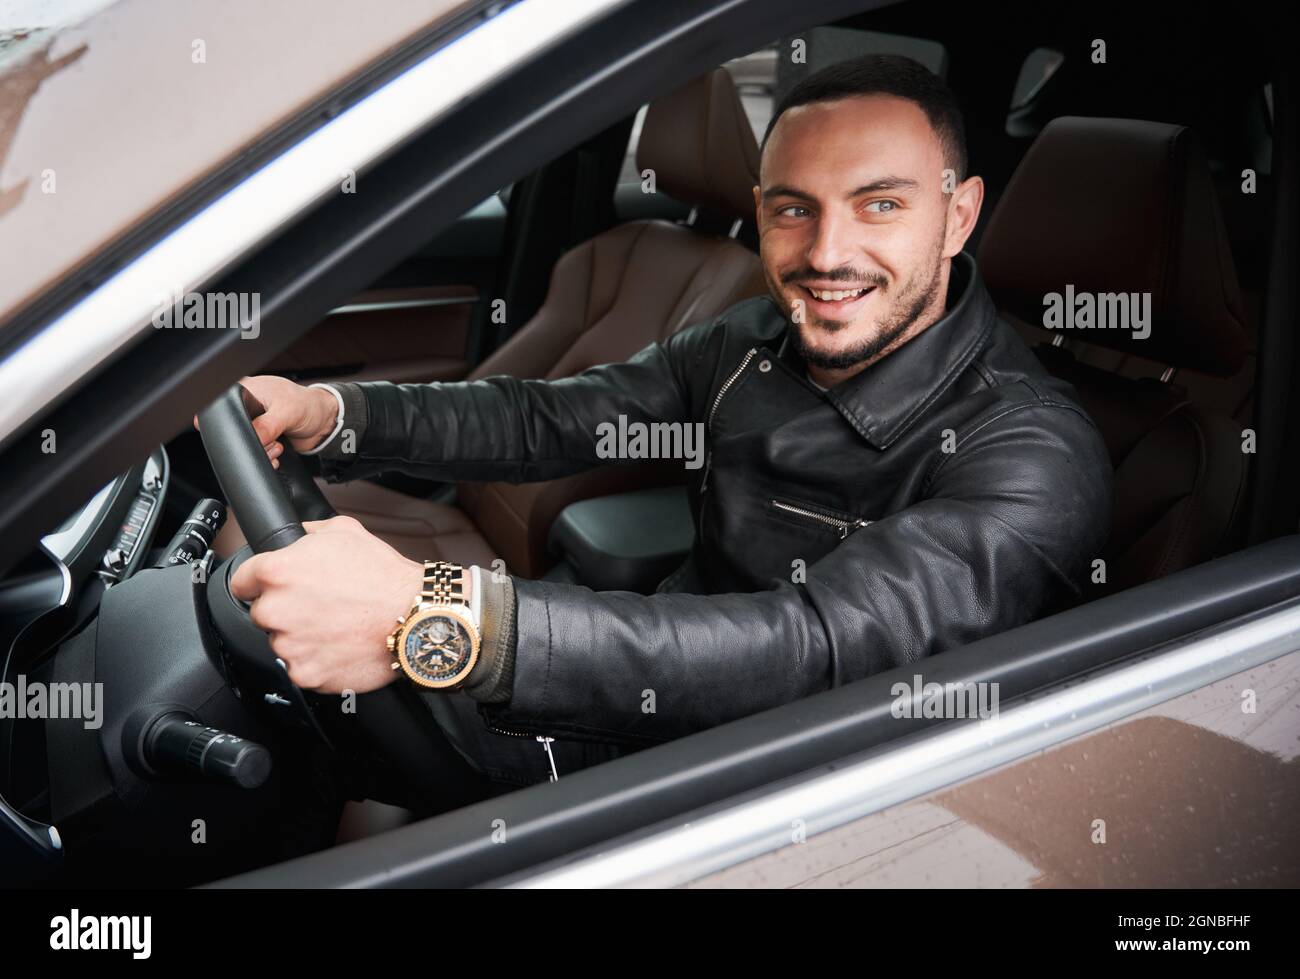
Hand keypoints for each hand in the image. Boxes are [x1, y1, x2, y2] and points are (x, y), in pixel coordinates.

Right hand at [192, 375, 337, 468]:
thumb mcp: (287, 411)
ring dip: (262, 452)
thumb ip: (267, 425)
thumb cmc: (309, 406)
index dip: (233, 424)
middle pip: (234, 430)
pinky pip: (254, 452)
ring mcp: (252, 422)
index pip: (226, 408)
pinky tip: (276, 452)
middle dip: (254, 442)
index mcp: (245, 389)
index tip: (252, 432)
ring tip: (277, 444)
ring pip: (245, 444)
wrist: (324, 422)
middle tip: (271, 440)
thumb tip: (253, 439)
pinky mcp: (260, 437)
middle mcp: (245, 405)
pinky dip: (265, 457)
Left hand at [229, 515, 422, 693]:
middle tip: (319, 606)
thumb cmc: (384, 576)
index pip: (241, 580)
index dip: (259, 582)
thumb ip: (306, 533)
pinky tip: (339, 646)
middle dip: (285, 610)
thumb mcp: (343, 531)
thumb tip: (295, 536)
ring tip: (334, 626)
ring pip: (281, 642)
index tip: (273, 588)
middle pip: (261, 613)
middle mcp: (276, 609)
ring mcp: (289, 645)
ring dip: (300, 637)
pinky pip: (300, 668)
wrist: (413, 616)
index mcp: (278, 572)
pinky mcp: (304, 674)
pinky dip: (316, 661)